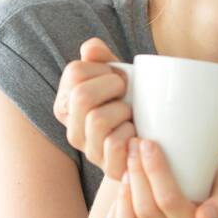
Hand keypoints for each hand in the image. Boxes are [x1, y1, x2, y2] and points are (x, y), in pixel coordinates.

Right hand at [55, 37, 133, 178]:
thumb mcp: (116, 77)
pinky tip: (135, 133)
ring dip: (123, 110)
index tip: (117, 77)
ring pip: (98, 119)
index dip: (103, 69)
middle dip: (112, 86)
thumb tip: (91, 48)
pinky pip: (114, 144)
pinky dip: (130, 133)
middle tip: (126, 92)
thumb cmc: (131, 105)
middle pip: (82, 95)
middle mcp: (72, 130)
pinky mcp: (108, 169)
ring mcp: (89, 152)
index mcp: (66, 104)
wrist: (150, 145)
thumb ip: (100, 58)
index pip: (75, 71)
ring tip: (131, 114)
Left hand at [104, 136, 217, 217]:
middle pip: (146, 211)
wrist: (204, 212)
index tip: (148, 144)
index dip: (155, 171)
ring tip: (129, 169)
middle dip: (136, 173)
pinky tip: (125, 189)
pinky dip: (114, 209)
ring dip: (123, 194)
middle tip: (135, 145)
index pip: (170, 201)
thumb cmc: (214, 193)